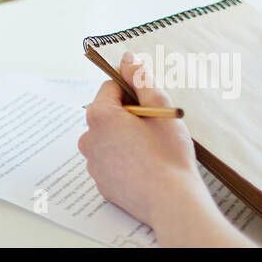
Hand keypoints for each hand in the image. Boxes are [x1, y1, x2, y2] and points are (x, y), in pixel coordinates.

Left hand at [77, 51, 207, 229]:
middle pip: (108, 114)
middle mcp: (88, 138)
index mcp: (99, 116)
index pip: (111, 88)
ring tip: (151, 151)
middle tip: (155, 130)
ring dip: (125, 138)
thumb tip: (127, 59)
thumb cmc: (168, 155)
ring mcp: (93, 164)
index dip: (134, 93)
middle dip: (129, 116)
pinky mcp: (102, 183)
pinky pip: (111, 161)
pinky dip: (124, 160)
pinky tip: (145, 168)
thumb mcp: (161, 108)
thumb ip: (141, 79)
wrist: (172, 203)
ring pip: (109, 138)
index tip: (151, 106)